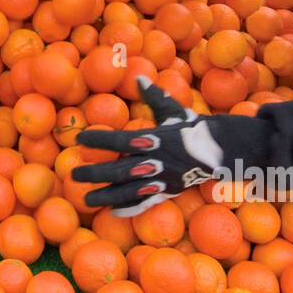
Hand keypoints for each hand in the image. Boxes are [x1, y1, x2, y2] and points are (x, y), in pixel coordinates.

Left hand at [72, 76, 224, 216]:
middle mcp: (154, 160)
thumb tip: (139, 78)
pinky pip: (146, 202)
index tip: (80, 138)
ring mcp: (160, 178)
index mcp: (152, 138)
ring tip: (86, 199)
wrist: (219, 150)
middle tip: (73, 174)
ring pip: (129, 190)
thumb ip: (154, 97)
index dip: (99, 139)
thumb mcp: (173, 110)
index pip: (119, 139)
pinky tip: (113, 213)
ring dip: (106, 195)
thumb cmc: (192, 128)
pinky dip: (130, 209)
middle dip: (95, 173)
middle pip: (119, 169)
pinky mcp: (168, 191)